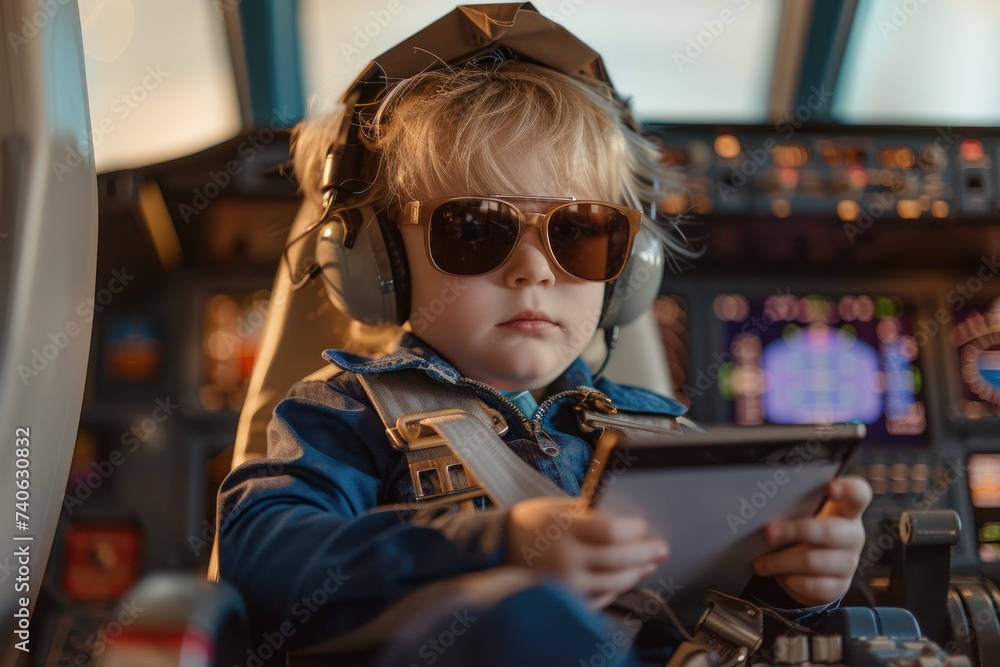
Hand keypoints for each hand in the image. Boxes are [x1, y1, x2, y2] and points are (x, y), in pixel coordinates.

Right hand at [503, 497, 668, 607]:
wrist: (498, 549)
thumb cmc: (530, 523)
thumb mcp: (556, 506)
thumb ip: (587, 512)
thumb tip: (623, 517)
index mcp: (563, 528)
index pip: (609, 530)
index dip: (632, 529)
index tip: (643, 526)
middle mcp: (565, 557)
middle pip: (617, 558)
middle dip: (645, 553)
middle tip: (661, 548)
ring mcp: (566, 582)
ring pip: (614, 582)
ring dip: (636, 573)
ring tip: (649, 564)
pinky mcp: (565, 599)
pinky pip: (600, 598)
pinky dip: (616, 588)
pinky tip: (626, 579)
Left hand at [753, 475, 872, 606]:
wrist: (810, 570)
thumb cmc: (802, 534)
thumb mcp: (800, 516)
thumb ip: (792, 507)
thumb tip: (760, 506)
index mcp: (845, 511)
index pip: (858, 495)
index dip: (848, 490)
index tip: (830, 487)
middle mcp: (852, 536)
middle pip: (829, 531)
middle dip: (795, 531)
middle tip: (768, 532)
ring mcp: (848, 563)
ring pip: (815, 562)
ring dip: (782, 562)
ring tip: (760, 563)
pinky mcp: (839, 587)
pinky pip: (813, 586)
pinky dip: (791, 582)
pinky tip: (780, 576)